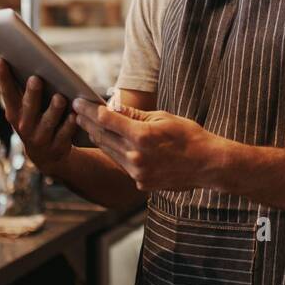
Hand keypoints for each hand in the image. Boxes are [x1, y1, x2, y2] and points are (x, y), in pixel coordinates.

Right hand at [0, 58, 78, 170]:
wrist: (46, 156)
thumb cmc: (32, 122)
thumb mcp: (18, 108)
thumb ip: (10, 88)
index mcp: (14, 113)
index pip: (7, 93)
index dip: (4, 78)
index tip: (1, 60)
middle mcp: (25, 126)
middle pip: (28, 108)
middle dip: (32, 94)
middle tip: (35, 79)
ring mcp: (41, 137)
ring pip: (48, 122)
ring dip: (54, 110)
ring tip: (59, 97)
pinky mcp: (57, 146)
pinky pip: (65, 134)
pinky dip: (70, 125)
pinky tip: (74, 115)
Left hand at [72, 99, 230, 191]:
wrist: (208, 165)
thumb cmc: (189, 136)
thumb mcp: (163, 118)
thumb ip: (135, 115)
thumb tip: (113, 107)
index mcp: (142, 136)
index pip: (106, 120)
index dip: (89, 110)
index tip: (78, 101)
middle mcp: (136, 156)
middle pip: (102, 137)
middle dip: (87, 122)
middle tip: (77, 112)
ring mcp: (138, 173)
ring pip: (109, 152)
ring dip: (98, 138)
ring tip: (88, 125)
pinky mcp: (141, 183)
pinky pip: (122, 165)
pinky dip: (116, 152)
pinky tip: (113, 143)